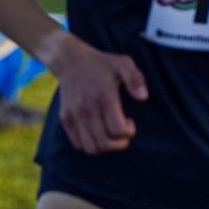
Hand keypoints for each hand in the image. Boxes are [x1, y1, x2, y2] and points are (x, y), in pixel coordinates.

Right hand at [46, 32, 147, 154]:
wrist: (70, 60)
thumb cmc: (101, 64)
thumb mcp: (123, 63)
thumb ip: (135, 78)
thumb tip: (143, 97)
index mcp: (104, 96)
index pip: (118, 130)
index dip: (129, 132)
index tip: (130, 122)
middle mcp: (87, 108)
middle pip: (104, 143)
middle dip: (119, 144)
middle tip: (122, 133)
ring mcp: (74, 114)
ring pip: (91, 147)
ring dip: (104, 147)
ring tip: (109, 135)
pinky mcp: (65, 118)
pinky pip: (78, 144)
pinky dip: (89, 145)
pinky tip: (96, 132)